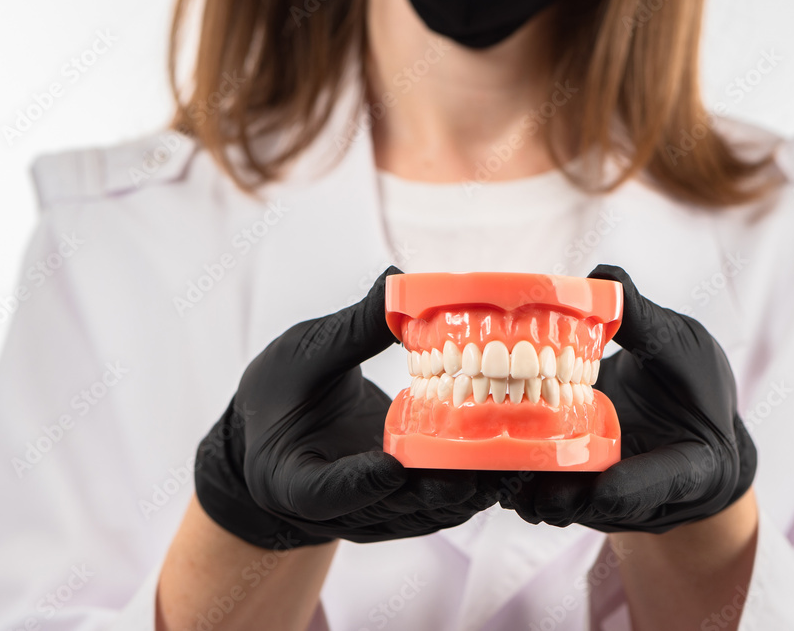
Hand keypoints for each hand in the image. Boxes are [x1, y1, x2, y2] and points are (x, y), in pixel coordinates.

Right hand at [194, 267, 495, 548]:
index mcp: (294, 478)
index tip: (392, 464)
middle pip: (394, 508)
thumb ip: (352, 330)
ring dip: (472, 490)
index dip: (360, 483)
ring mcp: (376, 517)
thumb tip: (396, 277)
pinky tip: (512, 457)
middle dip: (441, 486)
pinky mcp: (406, 511)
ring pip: (429, 512)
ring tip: (514, 458)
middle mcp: (340, 510)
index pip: (327, 491)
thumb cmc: (280, 395)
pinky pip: (444, 505)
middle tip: (484, 460)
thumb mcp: (304, 355)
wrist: (278, 439)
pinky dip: (476, 486)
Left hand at [504, 265, 755, 532]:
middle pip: (591, 507)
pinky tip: (480, 448)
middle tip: (513, 470)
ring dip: (522, 487)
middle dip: (553, 494)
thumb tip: (603, 276)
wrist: (691, 431)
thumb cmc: (694, 389)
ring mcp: (604, 500)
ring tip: (486, 456)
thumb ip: (643, 322)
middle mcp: (642, 496)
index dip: (626, 490)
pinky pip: (540, 493)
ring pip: (557, 506)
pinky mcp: (574, 494)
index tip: (600, 485)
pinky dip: (513, 476)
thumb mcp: (680, 348)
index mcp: (688, 466)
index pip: (656, 486)